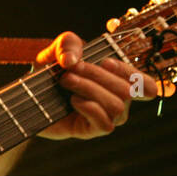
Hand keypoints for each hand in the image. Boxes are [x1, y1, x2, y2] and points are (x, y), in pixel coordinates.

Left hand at [35, 32, 156, 138]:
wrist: (30, 96)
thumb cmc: (51, 73)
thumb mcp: (58, 51)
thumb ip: (68, 44)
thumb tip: (72, 60)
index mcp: (118, 81)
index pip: (146, 85)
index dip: (133, 74)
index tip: (106, 62)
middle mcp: (117, 101)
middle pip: (127, 91)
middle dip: (97, 75)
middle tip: (71, 69)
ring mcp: (106, 117)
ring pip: (116, 105)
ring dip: (90, 89)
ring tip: (66, 81)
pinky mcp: (91, 131)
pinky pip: (105, 124)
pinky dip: (90, 108)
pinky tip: (73, 100)